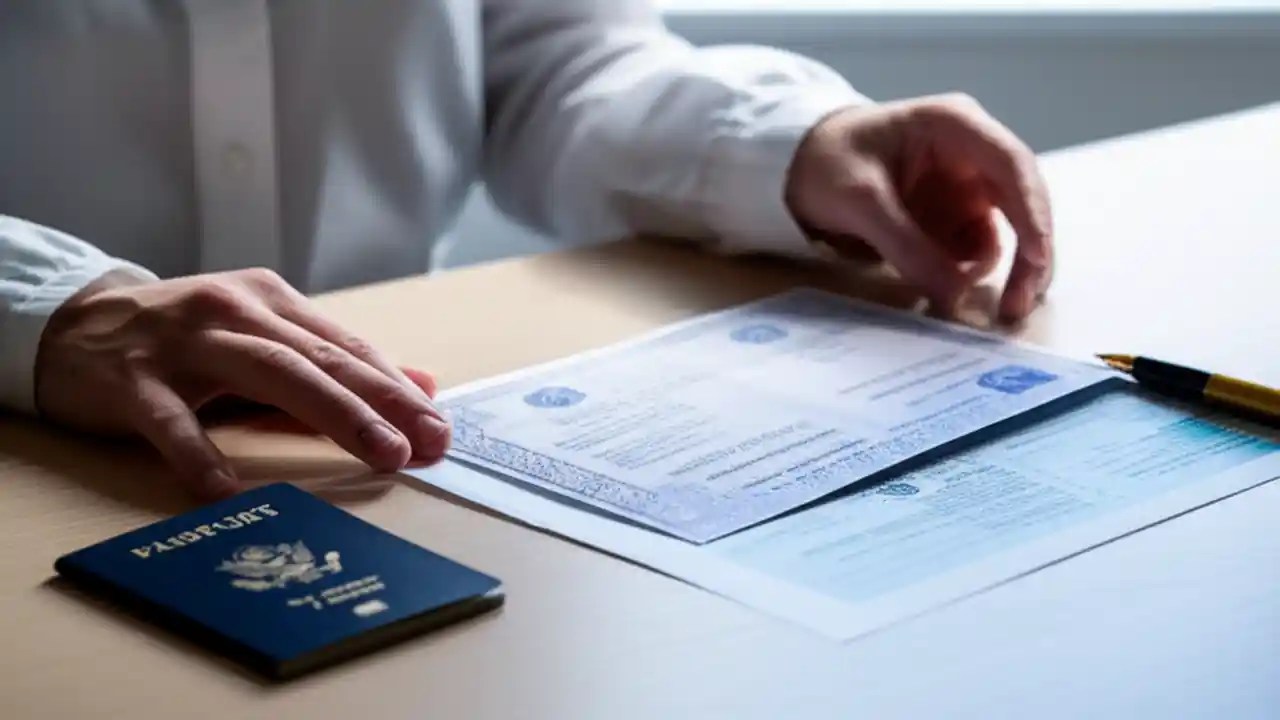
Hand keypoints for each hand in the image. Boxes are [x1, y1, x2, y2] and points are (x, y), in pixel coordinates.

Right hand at [35, 268, 450, 499]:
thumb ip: (335, 365)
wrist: (72, 324)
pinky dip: (200, 453)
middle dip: (382, 402)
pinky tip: (226, 490)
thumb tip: (421, 384)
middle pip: (322, 358)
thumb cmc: (184, 342)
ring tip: (378, 454)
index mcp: (272, 303)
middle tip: (427, 443)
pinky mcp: (133, 381)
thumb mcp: (264, 341)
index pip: (348, 347)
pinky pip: (171, 420)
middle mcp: (236, 313)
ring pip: (270, 374)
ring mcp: (185, 344)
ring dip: (332, 415)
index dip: (397, 389)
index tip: (440, 428)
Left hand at [785, 93, 1052, 321]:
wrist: (795, 164)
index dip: (1033, 215)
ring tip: (972, 303)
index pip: (1012, 166)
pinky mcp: (952, 214)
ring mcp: (965, 185)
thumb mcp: (859, 200)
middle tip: (1017, 307)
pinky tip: (947, 290)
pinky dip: (968, 273)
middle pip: (1023, 202)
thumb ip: (906, 244)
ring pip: (1006, 231)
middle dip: (1028, 256)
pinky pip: (975, 248)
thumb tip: (953, 294)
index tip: (1037, 262)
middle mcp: (972, 152)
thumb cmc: (825, 160)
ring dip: (999, 270)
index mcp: (955, 125)